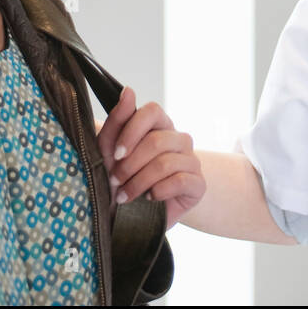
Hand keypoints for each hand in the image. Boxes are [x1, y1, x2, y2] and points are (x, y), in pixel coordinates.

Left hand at [95, 87, 203, 228]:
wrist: (131, 218)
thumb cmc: (121, 180)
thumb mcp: (109, 151)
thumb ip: (118, 120)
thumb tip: (128, 91)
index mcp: (159, 126)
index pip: (152, 110)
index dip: (132, 130)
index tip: (115, 154)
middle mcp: (178, 139)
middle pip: (157, 140)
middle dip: (130, 165)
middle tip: (114, 181)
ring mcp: (191, 160)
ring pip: (166, 163)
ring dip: (139, 182)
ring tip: (125, 195)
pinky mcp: (198, 184)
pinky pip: (180, 181)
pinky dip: (158, 191)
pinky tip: (149, 199)